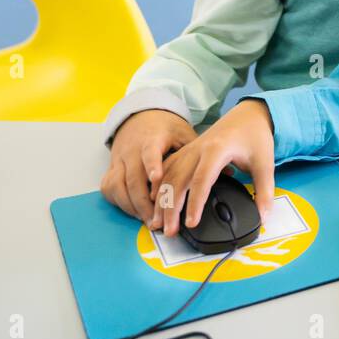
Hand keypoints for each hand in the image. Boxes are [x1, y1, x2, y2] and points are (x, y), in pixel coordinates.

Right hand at [100, 109, 195, 225]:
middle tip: (157, 221)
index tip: (157, 178)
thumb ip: (200, 153)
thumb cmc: (165, 128)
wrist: (140, 117)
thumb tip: (228, 172)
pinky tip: (133, 212)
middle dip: (144, 203)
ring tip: (148, 220)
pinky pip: (109, 188)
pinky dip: (119, 202)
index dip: (153, 165)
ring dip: (132, 206)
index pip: (150, 152)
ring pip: (118, 186)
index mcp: (152, 140)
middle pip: (133, 178)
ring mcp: (119, 160)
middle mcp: (132, 150)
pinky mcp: (112, 167)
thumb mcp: (183, 133)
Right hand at [155, 100, 276, 237]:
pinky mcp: (187, 150)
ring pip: (168, 175)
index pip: (201, 180)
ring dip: (161, 200)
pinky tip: (154, 200)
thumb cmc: (255, 136)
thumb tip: (264, 216)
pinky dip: (159, 184)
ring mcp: (190, 149)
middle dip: (171, 207)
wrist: (249, 114)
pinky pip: (168, 167)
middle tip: (169, 231)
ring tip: (158, 223)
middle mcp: (199, 149)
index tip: (191, 224)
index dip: (195, 203)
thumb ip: (265, 190)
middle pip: (178, 180)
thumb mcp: (266, 162)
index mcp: (217, 149)